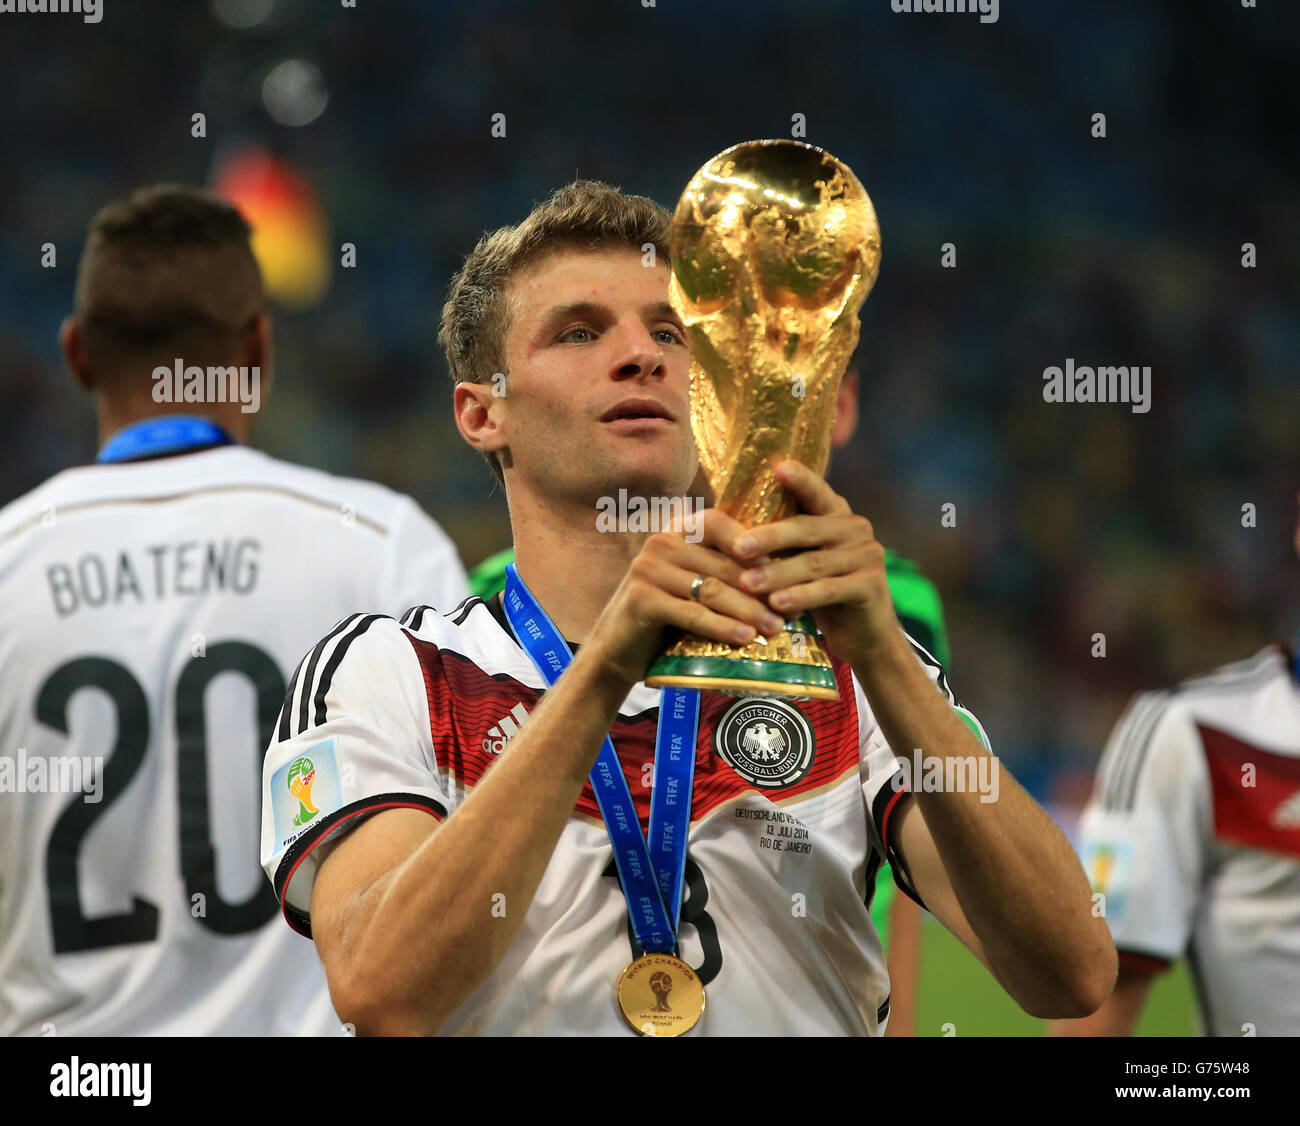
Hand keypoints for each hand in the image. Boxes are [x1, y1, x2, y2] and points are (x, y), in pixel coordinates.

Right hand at [585, 507, 788, 687]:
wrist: (618, 649)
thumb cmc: (666, 617)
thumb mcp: (693, 584)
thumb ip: (723, 570)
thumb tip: (785, 573)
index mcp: (676, 531)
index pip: (718, 522)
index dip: (753, 541)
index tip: (785, 565)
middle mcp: (660, 542)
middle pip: (722, 563)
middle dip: (761, 588)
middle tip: (793, 610)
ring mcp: (648, 569)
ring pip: (711, 589)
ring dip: (748, 610)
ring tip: (775, 628)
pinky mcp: (642, 599)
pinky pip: (693, 613)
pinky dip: (723, 626)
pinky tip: (746, 638)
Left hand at [729, 459, 899, 667]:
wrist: (863, 632)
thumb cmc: (820, 589)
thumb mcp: (802, 558)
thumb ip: (780, 539)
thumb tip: (722, 522)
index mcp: (837, 514)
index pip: (816, 491)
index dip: (800, 478)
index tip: (777, 467)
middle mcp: (856, 528)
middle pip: (806, 528)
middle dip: (769, 537)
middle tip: (737, 547)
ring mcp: (867, 556)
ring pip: (813, 563)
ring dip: (777, 573)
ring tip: (747, 584)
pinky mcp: (870, 586)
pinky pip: (828, 590)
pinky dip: (801, 597)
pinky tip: (776, 605)